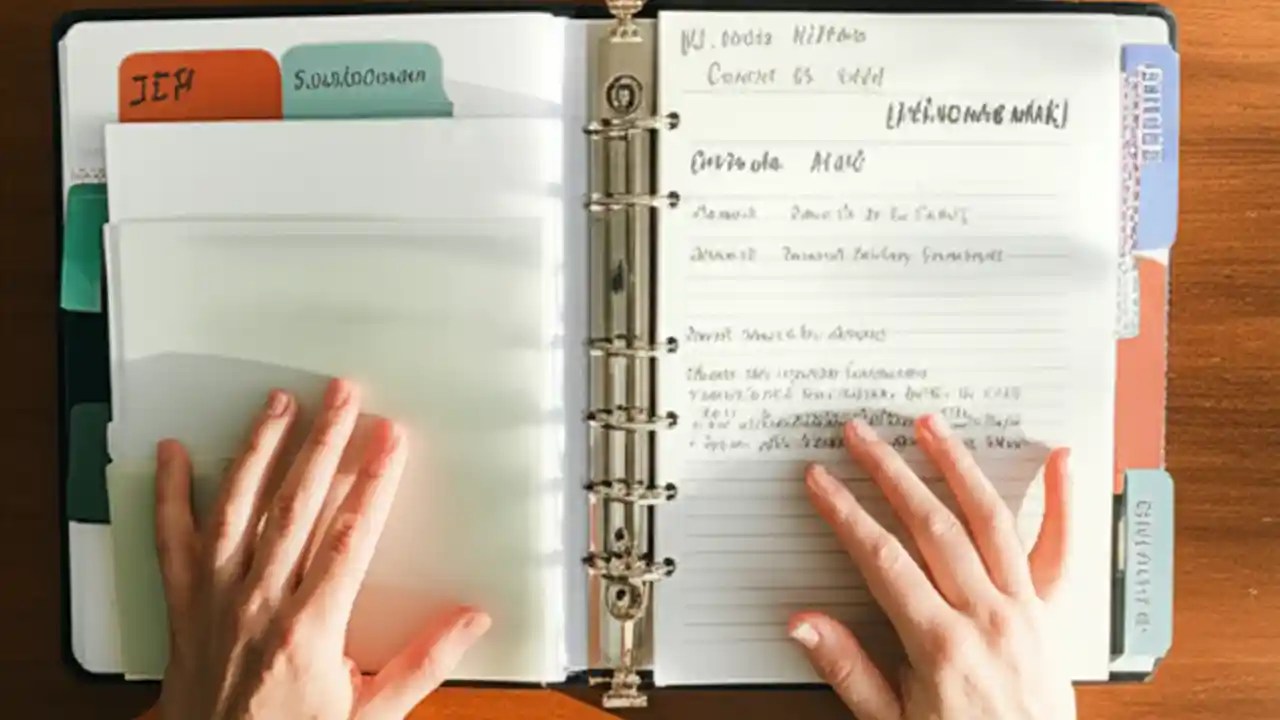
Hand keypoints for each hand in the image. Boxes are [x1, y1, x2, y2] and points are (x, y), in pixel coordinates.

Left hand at [152, 379, 490, 719]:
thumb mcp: (372, 714)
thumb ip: (423, 663)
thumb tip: (470, 620)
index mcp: (308, 629)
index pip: (348, 537)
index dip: (373, 482)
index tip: (390, 440)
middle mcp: (257, 603)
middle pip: (294, 506)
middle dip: (324, 443)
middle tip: (342, 395)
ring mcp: (214, 598)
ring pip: (237, 507)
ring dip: (259, 450)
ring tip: (279, 404)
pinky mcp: (182, 603)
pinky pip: (170, 538)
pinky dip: (169, 492)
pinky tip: (174, 453)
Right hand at [789, 415, 1074, 719]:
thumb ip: (848, 669)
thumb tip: (803, 622)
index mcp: (942, 646)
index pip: (883, 559)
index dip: (846, 513)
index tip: (822, 480)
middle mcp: (988, 618)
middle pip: (932, 525)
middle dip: (890, 472)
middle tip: (861, 434)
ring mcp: (1026, 610)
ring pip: (990, 521)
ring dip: (957, 467)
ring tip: (930, 426)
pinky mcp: (1054, 613)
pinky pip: (1064, 550)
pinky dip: (1065, 502)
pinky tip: (1059, 460)